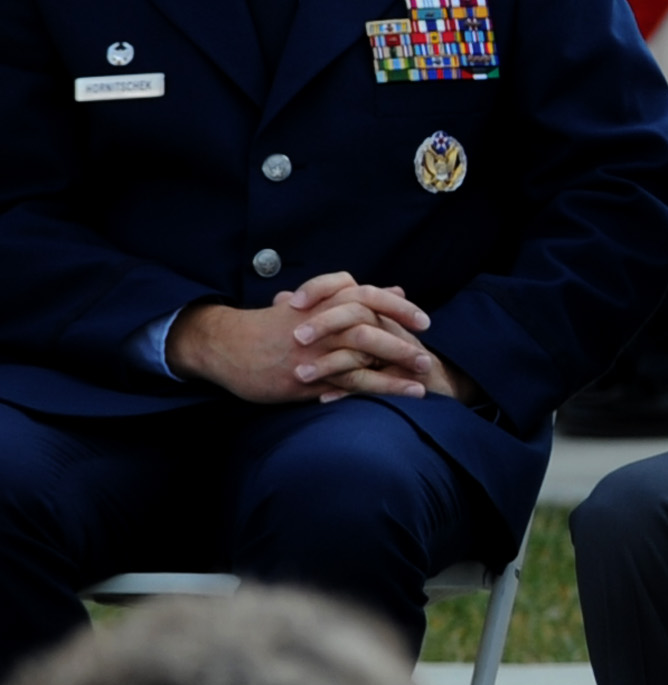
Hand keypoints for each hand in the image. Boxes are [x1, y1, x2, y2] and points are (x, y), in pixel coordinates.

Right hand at [170, 277, 445, 406]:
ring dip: (394, 368)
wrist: (224, 346)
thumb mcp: (312, 304)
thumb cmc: (272, 326)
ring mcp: (311, 351)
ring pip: (359, 354)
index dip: (398, 308)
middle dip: (402, 342)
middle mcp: (318, 323)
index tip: (424, 321)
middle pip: (368, 325)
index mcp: (321, 301)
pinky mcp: (304, 377)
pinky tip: (394, 396)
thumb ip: (358, 298)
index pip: (367, 297)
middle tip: (426, 357)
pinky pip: (345, 382)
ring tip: (421, 381)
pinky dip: (374, 388)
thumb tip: (397, 289)